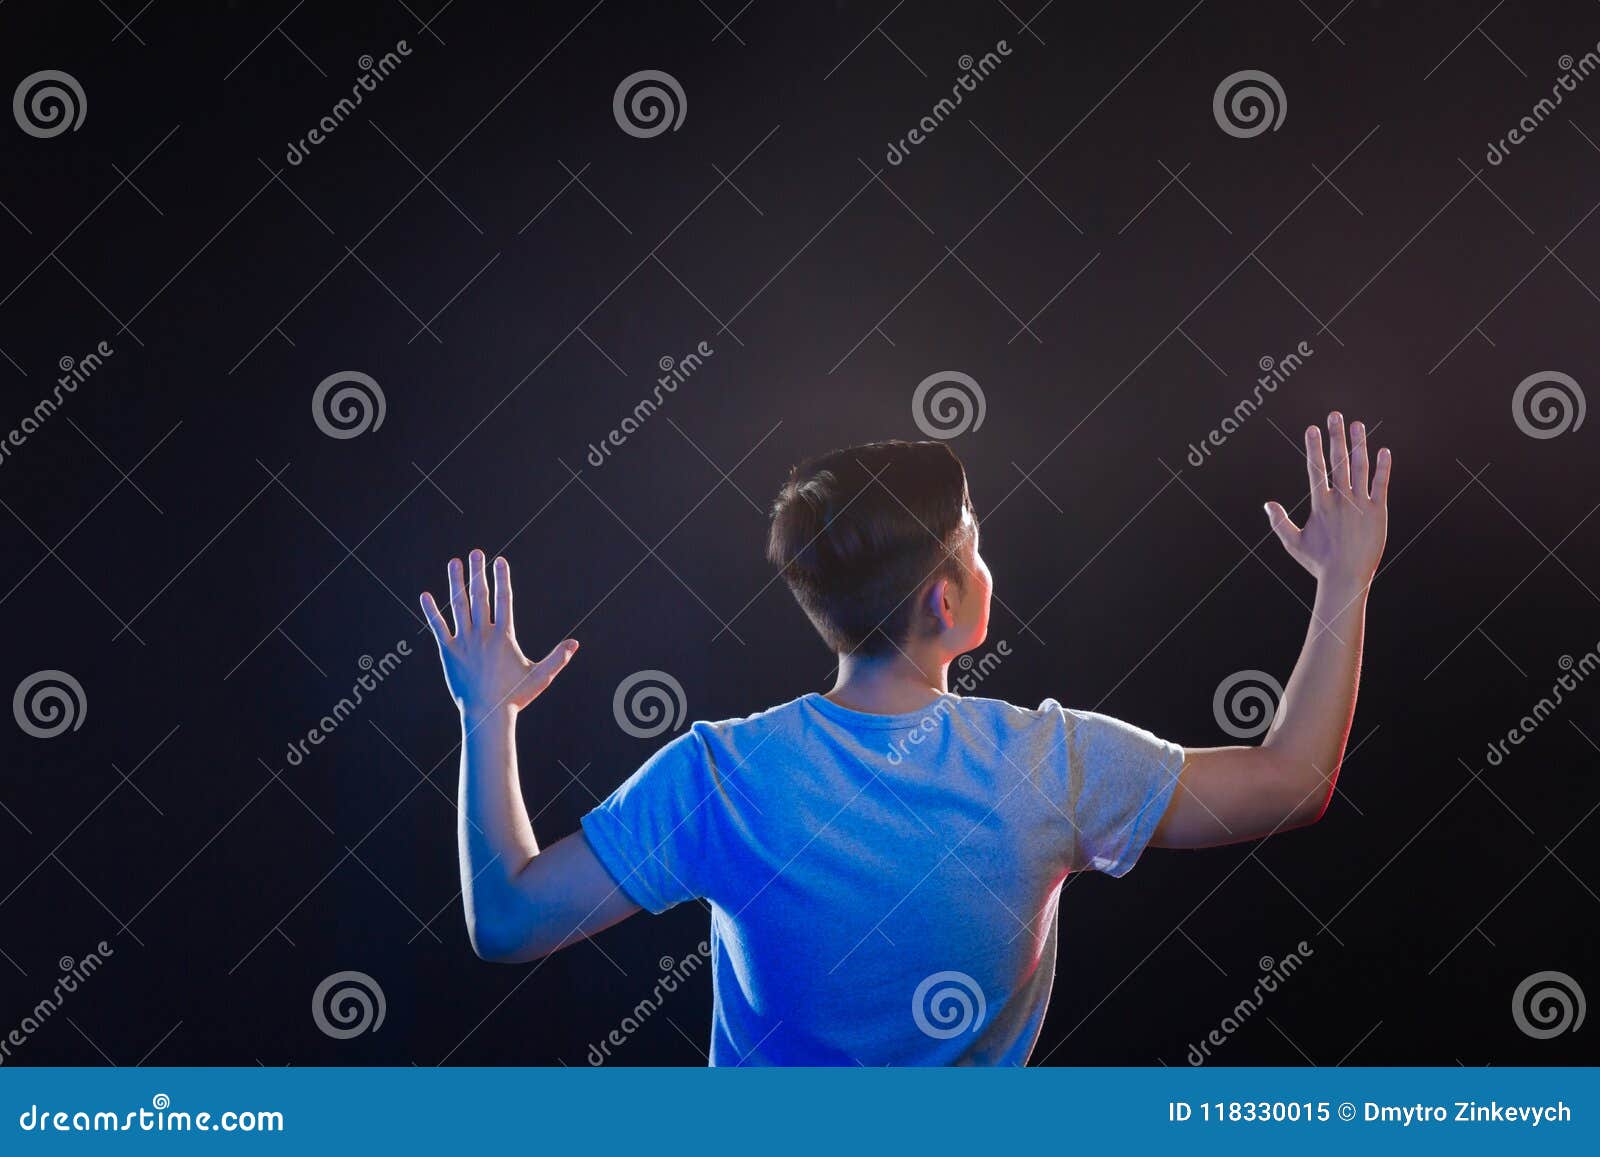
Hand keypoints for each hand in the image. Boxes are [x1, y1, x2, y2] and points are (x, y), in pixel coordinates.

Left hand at [420, 549, 577, 717]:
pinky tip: (424, 595)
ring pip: (458, 605)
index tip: (500, 561)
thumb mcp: (540, 676)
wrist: (486, 714)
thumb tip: (575, 643)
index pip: (504, 599)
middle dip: (479, 572)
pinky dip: (431, 611)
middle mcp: (483, 634)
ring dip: (455, 582)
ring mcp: (464, 641)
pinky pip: (437, 627)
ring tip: (454, 563)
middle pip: (480, 595)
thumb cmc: (515, 697)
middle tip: (477, 552)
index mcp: (504, 636)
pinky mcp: (448, 652)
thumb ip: (557, 657)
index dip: (502, 578)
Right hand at [1265, 412, 1390, 587]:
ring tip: (1358, 424)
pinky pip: (1381, 485)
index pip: (1315, 469)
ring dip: (1359, 444)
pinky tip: (1383, 451)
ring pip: (1360, 467)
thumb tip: (1267, 504)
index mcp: (1321, 504)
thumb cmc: (1318, 562)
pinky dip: (1383, 468)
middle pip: (1338, 461)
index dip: (1313, 447)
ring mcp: (1361, 504)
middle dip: (1336, 436)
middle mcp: (1341, 500)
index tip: (1311, 428)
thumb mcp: (1293, 542)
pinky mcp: (1378, 512)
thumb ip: (1279, 522)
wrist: (1346, 577)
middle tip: (1334, 415)